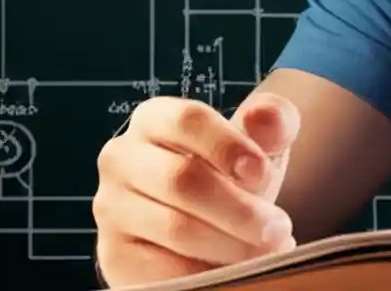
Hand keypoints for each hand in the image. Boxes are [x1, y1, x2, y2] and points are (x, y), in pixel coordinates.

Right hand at [91, 93, 300, 287]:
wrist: (208, 224)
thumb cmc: (233, 175)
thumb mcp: (261, 144)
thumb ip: (274, 122)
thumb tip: (262, 118)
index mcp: (155, 119)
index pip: (188, 120)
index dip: (229, 146)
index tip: (262, 173)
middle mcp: (122, 158)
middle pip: (183, 180)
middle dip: (242, 209)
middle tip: (278, 228)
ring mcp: (112, 207)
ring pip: (178, 228)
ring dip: (233, 245)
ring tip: (266, 250)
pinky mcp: (115, 254)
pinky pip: (166, 269)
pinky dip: (208, 273)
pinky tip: (235, 270)